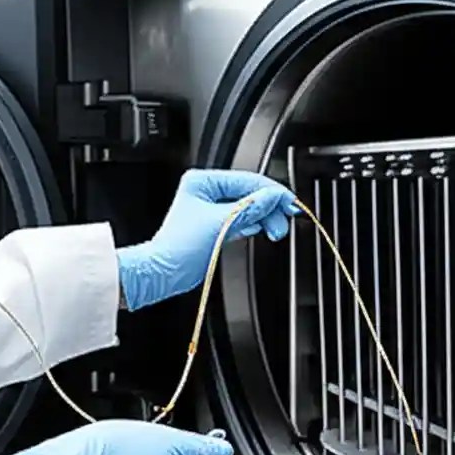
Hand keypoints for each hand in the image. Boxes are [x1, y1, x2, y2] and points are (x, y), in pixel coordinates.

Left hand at [117, 169, 297, 310]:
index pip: (247, 181)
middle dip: (269, 209)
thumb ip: (251, 208)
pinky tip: (261, 230)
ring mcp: (210, 209)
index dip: (272, 193)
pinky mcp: (214, 226)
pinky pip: (241, 220)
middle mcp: (206, 191)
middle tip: (284, 222)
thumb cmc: (180, 247)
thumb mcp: (221, 223)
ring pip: (247, 208)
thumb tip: (275, 196)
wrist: (163, 273)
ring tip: (275, 231)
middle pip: (249, 194)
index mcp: (203, 181)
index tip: (291, 203)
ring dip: (263, 218)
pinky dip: (253, 225)